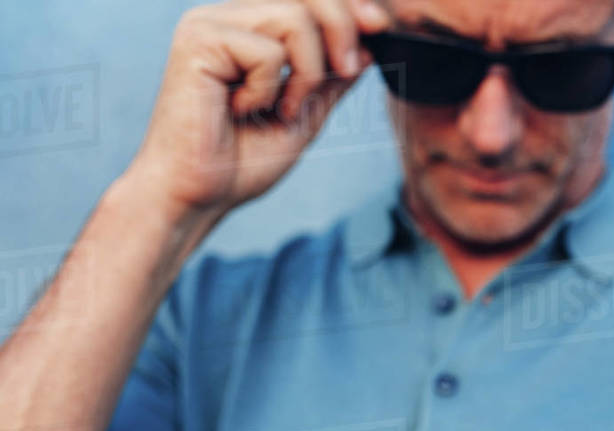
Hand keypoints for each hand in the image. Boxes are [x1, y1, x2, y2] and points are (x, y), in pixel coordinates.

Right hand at [127, 0, 391, 219]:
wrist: (199, 195)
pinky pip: (268, 52)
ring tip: (284, 109)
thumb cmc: (240, 161)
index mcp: (248, 27)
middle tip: (348, 70)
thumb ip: (332, 78)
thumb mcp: (305, 113)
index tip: (380, 27)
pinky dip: (270, 90)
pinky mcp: (198, 40)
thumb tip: (369, 44)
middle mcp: (227, 17)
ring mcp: (209, 24)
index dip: (348, 7)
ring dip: (307, 73)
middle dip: (342, 29)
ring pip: (294, 18)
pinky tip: (243, 110)